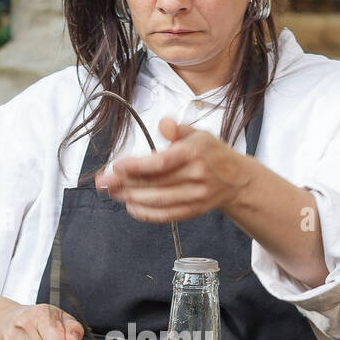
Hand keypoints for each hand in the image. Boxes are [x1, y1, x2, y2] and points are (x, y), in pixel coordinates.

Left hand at [95, 116, 253, 221]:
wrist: (236, 180)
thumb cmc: (211, 153)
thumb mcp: (198, 133)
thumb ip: (177, 129)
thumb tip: (163, 124)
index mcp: (194, 152)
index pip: (161, 162)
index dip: (136, 166)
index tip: (116, 166)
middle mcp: (196, 175)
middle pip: (155, 183)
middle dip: (125, 183)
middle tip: (104, 182)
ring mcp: (196, 195)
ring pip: (158, 200)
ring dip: (131, 198)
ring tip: (113, 193)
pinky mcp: (194, 211)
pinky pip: (167, 215)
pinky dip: (147, 214)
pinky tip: (131, 207)